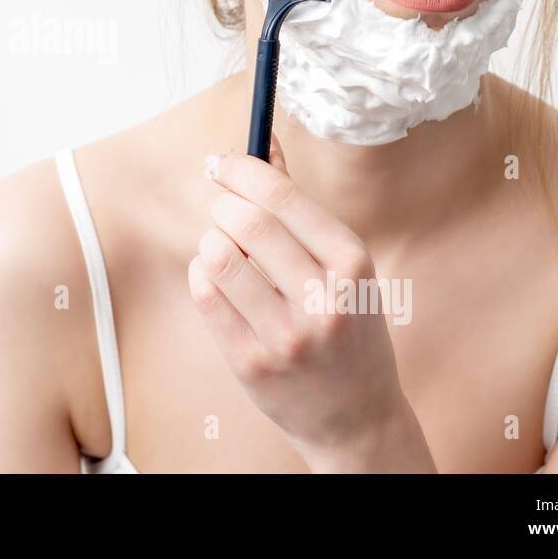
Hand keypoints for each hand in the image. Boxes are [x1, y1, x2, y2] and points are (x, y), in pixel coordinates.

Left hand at [187, 136, 433, 471]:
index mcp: (352, 265)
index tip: (224, 163)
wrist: (356, 416)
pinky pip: (205, 296)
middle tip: (221, 204)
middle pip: (247, 222)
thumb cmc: (346, 325)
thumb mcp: (342, 266)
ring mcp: (286, 336)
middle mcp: (323, 300)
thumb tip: (263, 142)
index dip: (242, 170)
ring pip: (219, 257)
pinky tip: (215, 276)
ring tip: (222, 245)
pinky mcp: (251, 363)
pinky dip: (201, 273)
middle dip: (222, 202)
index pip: (283, 197)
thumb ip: (300, 207)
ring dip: (210, 239)